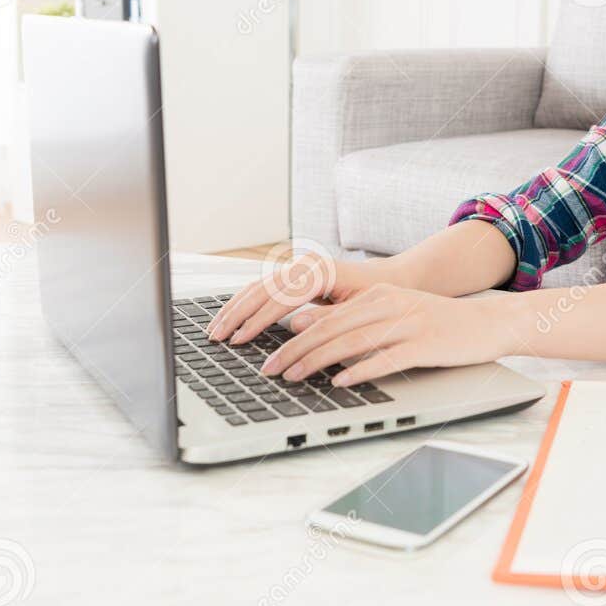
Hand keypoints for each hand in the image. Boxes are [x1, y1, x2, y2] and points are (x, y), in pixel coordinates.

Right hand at [208, 254, 396, 344]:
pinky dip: (244, 302)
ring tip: (215, 329)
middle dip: (237, 314)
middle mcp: (306, 265)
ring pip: (258, 286)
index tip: (240, 340)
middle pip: (262, 288)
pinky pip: (264, 287)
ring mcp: (299, 267)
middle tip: (216, 337)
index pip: (281, 297)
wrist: (390, 279)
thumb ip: (329, 319)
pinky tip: (230, 316)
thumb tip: (294, 326)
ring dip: (235, 308)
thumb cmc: (379, 298)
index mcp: (322, 272)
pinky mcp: (295, 274)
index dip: (258, 321)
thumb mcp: (361, 312)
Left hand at [259, 284, 515, 386]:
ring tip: (293, 377)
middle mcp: (388, 304)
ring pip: (353, 341)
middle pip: (332, 328)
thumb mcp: (388, 313)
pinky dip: (361, 370)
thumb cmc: (435, 323)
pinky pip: (387, 357)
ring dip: (318, 360)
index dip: (292, 338)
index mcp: (376, 295)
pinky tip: (341, 382)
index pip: (324, 317)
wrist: (487, 323)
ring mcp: (407, 323)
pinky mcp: (424, 343)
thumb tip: (298, 323)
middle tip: (269, 370)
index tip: (267, 357)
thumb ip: (348, 318)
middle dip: (295, 350)